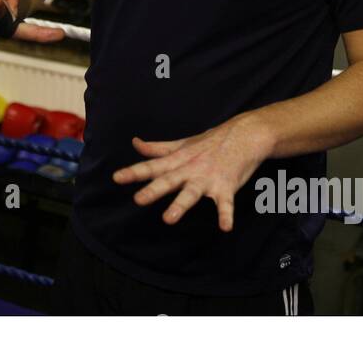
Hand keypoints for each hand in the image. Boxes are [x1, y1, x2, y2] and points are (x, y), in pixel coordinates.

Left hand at [112, 120, 273, 230]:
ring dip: (181, 205)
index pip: (152, 166)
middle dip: (154, 190)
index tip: (117, 178)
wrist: (246, 135)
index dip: (134, 172)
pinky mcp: (226, 186)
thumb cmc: (212, 141)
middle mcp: (190, 168)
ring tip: (169, 219)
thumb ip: (158, 148)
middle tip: (138, 200)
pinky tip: (225, 227)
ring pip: (192, 193)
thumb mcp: (182, 144)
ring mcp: (208, 178)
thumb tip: (135, 144)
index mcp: (178, 160)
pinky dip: (226, 215)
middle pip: (169, 180)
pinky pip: (225, 203)